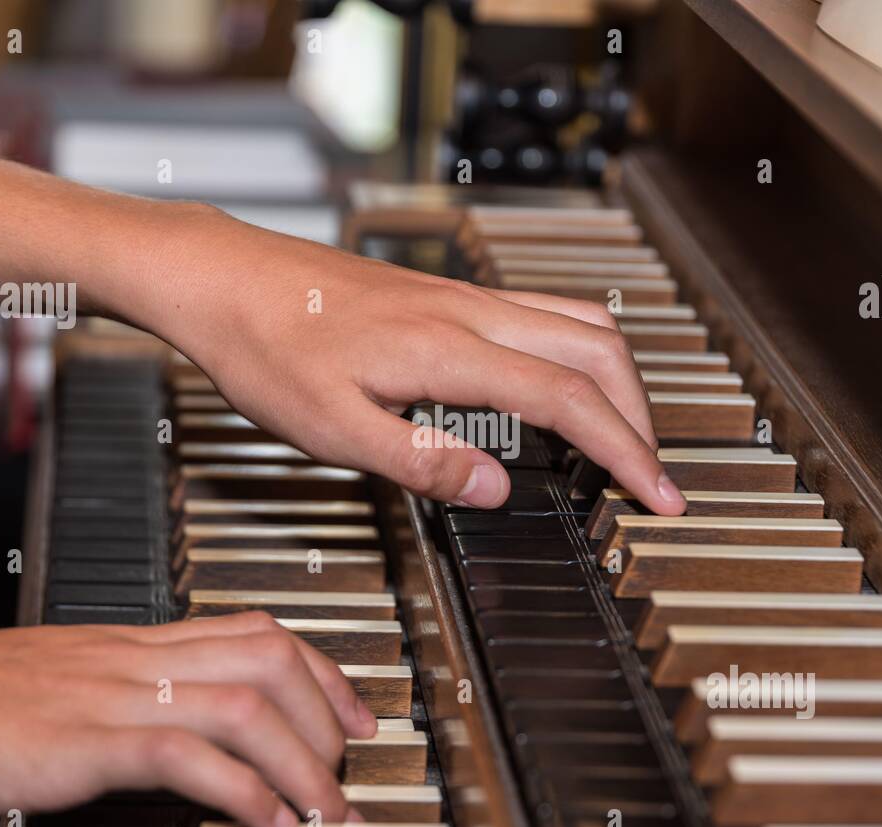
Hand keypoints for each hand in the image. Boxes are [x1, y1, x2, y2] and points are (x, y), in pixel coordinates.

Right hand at [0, 612, 375, 826]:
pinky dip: (245, 791)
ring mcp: (108, 695)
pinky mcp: (80, 741)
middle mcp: (130, 659)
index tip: (350, 710)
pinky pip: (188, 755)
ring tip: (328, 807)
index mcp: (126, 644)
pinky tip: (268, 822)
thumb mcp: (54, 691)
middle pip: (268, 652)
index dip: (318, 667)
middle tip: (354, 760)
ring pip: (245, 701)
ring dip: (304, 759)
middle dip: (330, 707)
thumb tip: (174, 738)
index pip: (250, 630)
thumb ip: (118, 703)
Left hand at [130, 205, 685, 513]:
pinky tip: (557, 392)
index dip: (625, 452)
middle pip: (597, 350)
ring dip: (615, 381)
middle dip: (639, 417)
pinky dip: (577, 357)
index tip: (658, 495)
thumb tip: (496, 492)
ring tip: (619, 437)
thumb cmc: (264, 345)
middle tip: (649, 476)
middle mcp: (469, 312)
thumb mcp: (331, 427)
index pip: (569, 400)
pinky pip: (542, 316)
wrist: (223, 277)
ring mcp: (462, 297)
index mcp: (448, 349)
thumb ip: (420, 461)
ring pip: (577, 323)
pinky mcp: (447, 296)